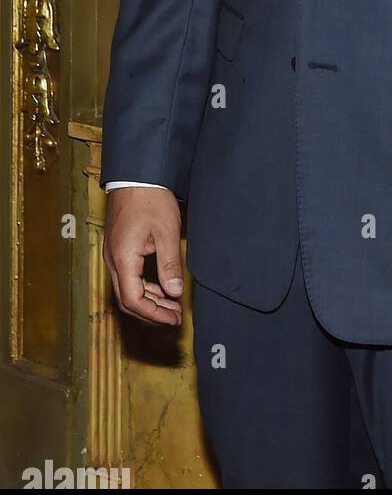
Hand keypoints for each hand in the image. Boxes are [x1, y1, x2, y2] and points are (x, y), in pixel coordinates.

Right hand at [103, 186, 183, 325]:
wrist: (136, 176)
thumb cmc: (150, 199)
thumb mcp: (166, 232)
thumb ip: (170, 265)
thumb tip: (175, 292)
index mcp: (123, 259)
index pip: (133, 300)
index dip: (154, 314)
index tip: (173, 319)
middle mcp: (113, 260)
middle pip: (127, 299)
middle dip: (152, 312)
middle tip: (175, 317)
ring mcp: (113, 254)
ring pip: (127, 289)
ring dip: (149, 300)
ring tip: (172, 306)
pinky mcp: (119, 249)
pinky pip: (128, 276)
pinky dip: (145, 287)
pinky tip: (162, 287)